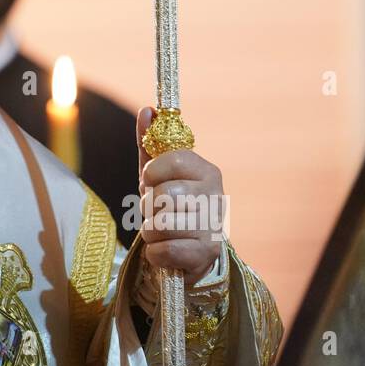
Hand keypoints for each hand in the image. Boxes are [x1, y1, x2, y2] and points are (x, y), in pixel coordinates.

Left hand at [136, 107, 224, 284]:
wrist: (190, 252)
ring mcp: (213, 227)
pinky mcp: (206, 255)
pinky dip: (155, 252)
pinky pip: (164, 250)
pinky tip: (164, 249)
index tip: (150, 180)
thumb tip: (147, 110)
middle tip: (156, 211)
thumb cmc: (171, 206)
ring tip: (160, 231)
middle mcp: (216, 197)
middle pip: (164, 194)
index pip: (174, 159)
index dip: (153, 171)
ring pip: (161, 224)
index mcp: (207, 171)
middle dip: (148, 206)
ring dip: (149, 231)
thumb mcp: (158, 174)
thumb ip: (151, 142)